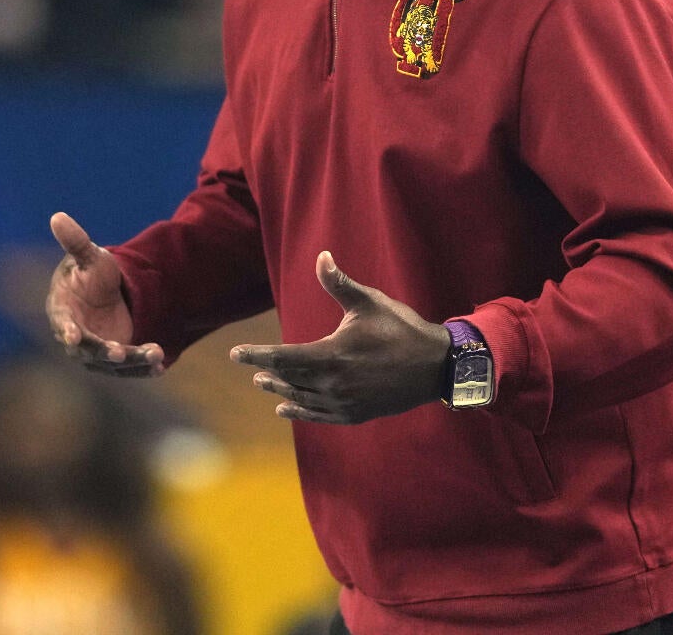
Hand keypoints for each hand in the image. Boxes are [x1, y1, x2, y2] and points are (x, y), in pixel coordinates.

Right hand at [46, 213, 164, 377]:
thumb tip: (57, 216)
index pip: (62, 323)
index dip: (67, 330)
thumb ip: (75, 242)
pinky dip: (144, 367)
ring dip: (133, 360)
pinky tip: (161, 366)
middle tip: (120, 353)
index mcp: (62, 311)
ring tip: (156, 353)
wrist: (110, 291)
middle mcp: (76, 336)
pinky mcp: (115, 359)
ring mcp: (95, 351)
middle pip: (89, 349)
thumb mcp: (88, 255)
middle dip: (105, 352)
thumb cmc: (91, 272)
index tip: (72, 337)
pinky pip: (129, 366)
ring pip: (113, 362)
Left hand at [231, 252, 450, 424]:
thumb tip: (321, 256)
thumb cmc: (401, 330)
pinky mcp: (356, 414)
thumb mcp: (369, 303)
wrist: (436, 367)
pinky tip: (286, 410)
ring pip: (302, 399)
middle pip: (289, 380)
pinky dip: (300, 412)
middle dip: (268, 373)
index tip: (235, 354)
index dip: (256, 355)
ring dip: (281, 391)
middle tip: (252, 370)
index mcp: (332, 355)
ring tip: (266, 385)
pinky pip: (319, 416)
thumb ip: (340, 283)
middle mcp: (333, 384)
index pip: (283, 357)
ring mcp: (344, 402)